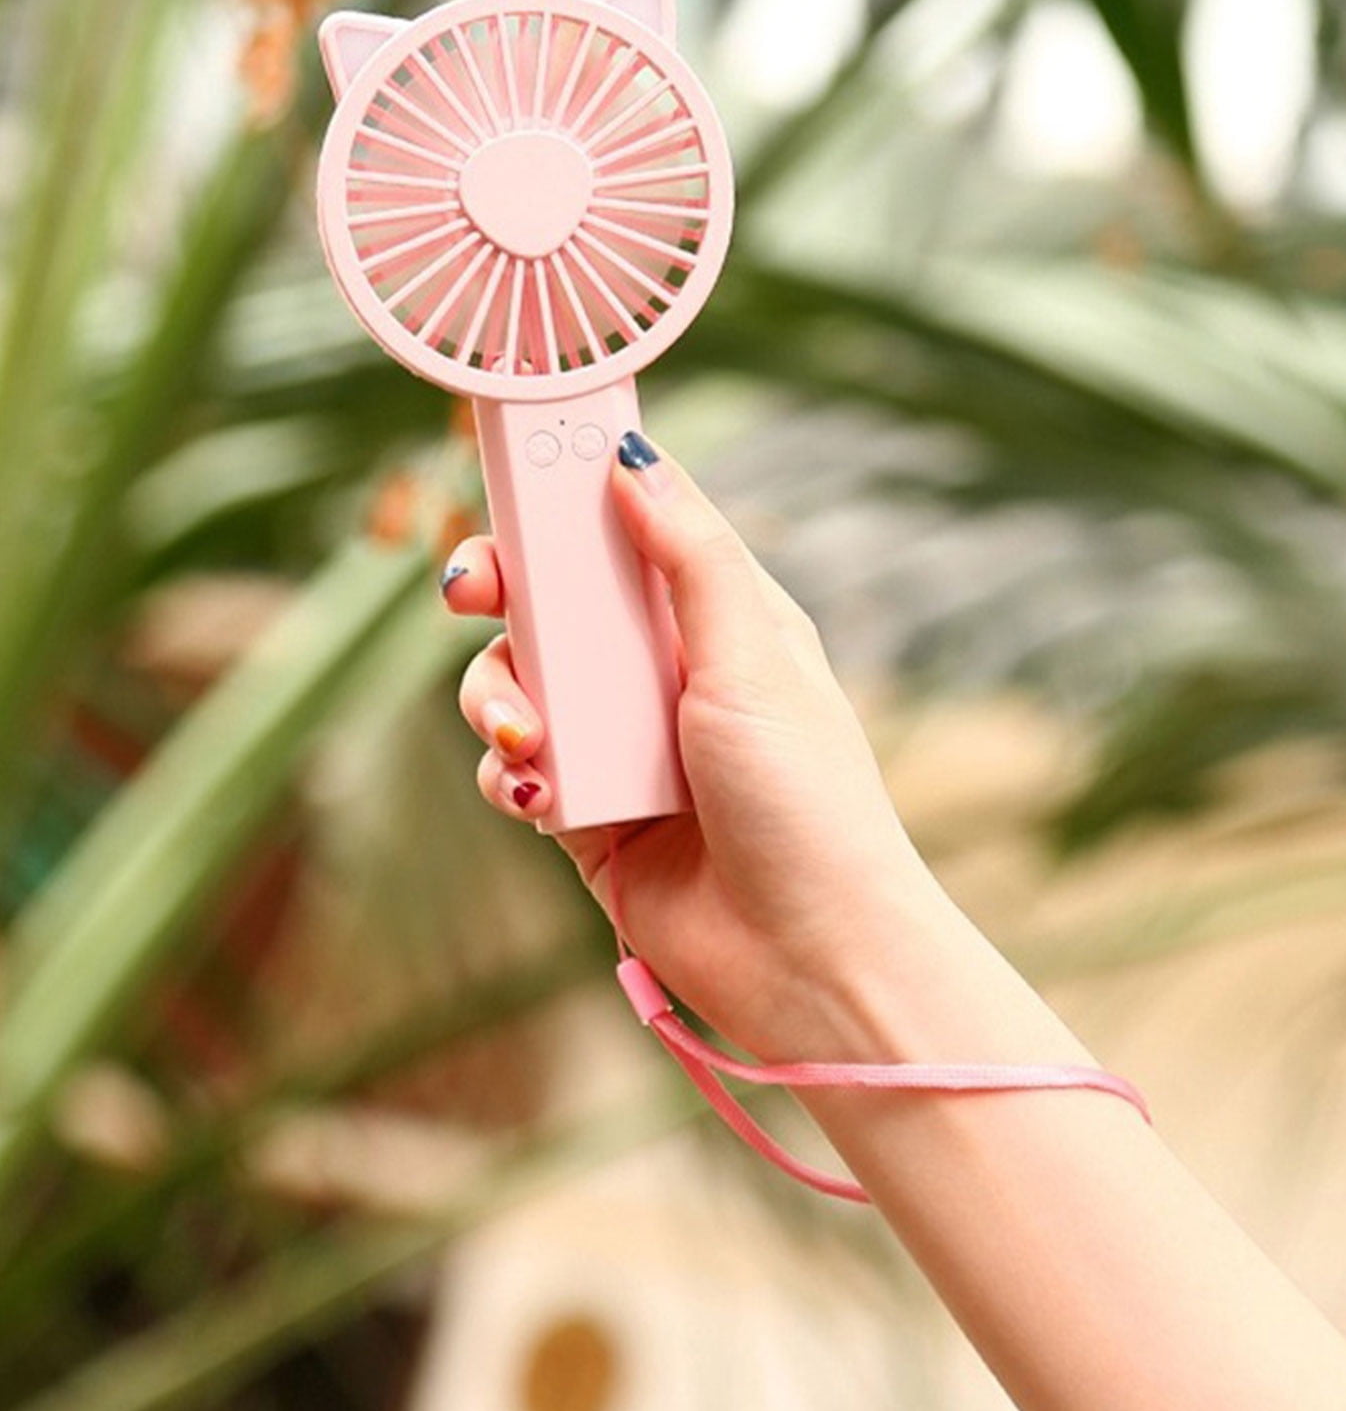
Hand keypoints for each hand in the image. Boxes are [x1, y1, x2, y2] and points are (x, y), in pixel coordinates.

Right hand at [440, 432, 944, 1059]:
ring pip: (519, 680)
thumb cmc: (807, 802)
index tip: (511, 454)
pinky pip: (516, 765)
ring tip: (529, 741)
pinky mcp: (586, 813)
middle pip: (556, 597)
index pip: (633, 526)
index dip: (571, 488)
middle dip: (505, 589)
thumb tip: (631, 457)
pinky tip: (542, 795)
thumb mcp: (753, 659)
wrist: (808, 956)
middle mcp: (665, 672)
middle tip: (472, 588)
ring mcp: (622, 743)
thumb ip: (689, 558)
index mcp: (719, 618)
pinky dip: (511, 772)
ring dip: (501, 698)